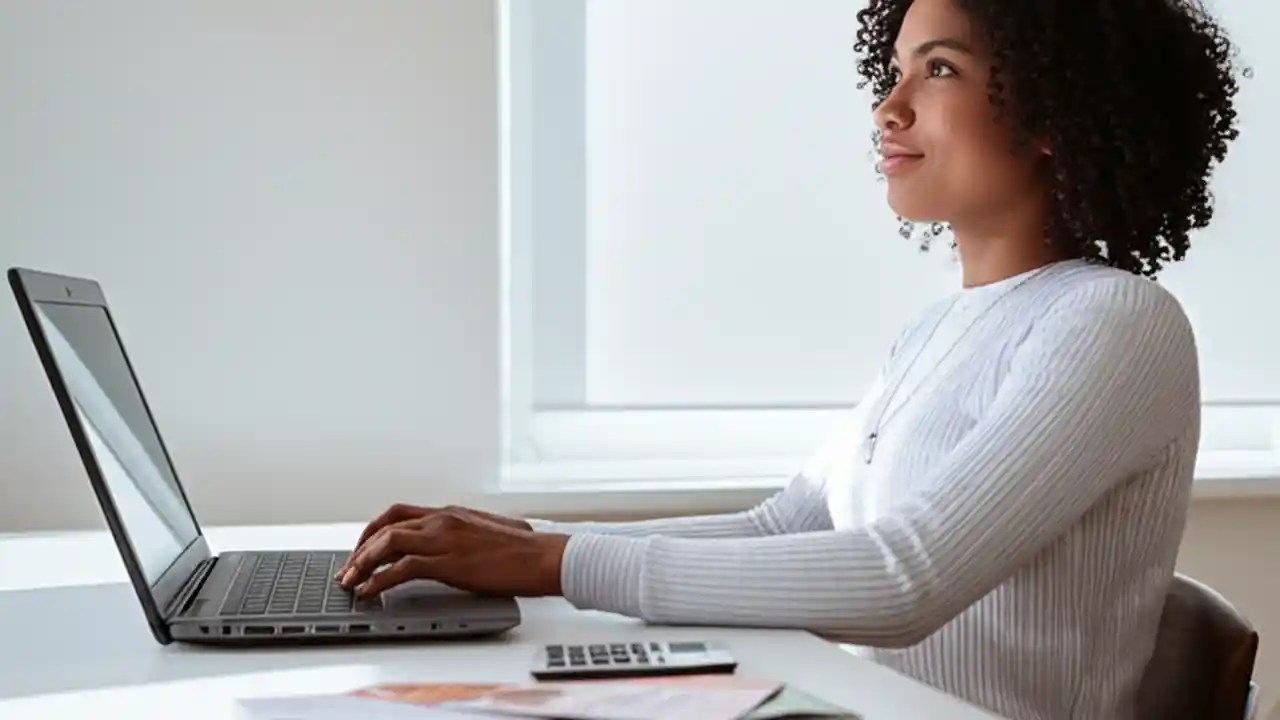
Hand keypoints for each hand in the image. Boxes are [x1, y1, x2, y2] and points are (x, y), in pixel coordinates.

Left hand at [336, 503, 531, 578]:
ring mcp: (444, 538)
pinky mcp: (448, 561)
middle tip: (348, 569)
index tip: (362, 550)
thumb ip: (467, 535)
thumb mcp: (489, 532)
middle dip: (360, 547)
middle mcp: (443, 519)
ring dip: (362, 563)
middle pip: (385, 525)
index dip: (373, 531)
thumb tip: (460, 545)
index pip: (399, 514)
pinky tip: (369, 592)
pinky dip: (378, 580)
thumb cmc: (525, 549)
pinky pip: (401, 568)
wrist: (543, 556)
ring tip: (350, 582)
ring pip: (387, 542)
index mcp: (451, 513)